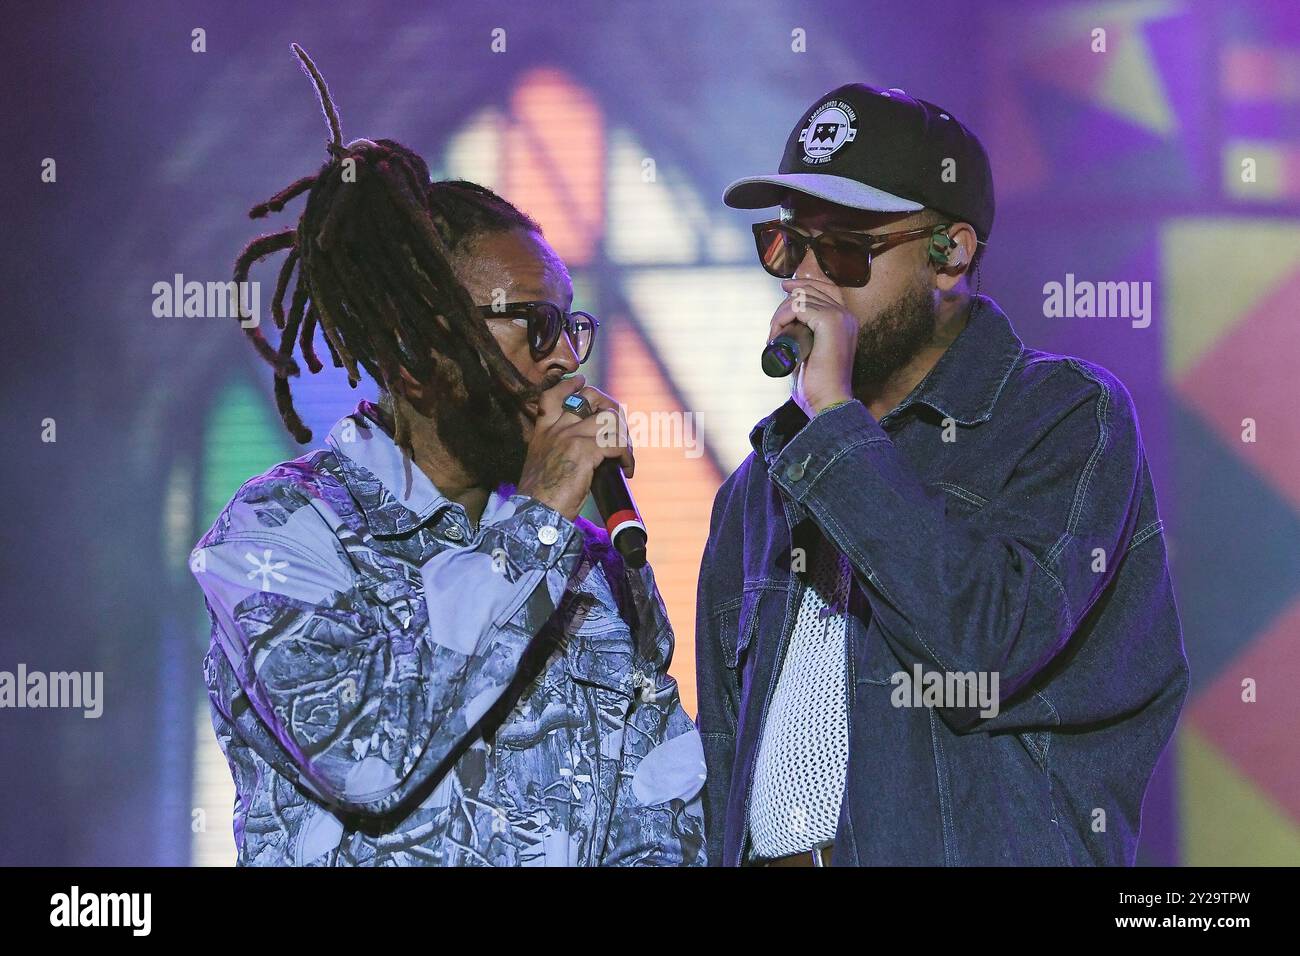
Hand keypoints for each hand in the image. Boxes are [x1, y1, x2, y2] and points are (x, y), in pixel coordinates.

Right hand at [516, 375, 633, 520]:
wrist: (535, 513)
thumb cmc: (541, 496)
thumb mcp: (542, 464)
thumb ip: (557, 450)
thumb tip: (585, 450)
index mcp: (543, 431)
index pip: (553, 395)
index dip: (570, 386)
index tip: (582, 383)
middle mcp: (556, 429)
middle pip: (591, 398)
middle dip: (612, 409)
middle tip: (620, 431)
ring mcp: (570, 437)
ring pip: (610, 419)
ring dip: (625, 436)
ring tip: (625, 456)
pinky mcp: (585, 451)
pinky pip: (617, 443)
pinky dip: (627, 455)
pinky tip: (626, 469)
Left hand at [771, 277, 856, 416]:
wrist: (827, 402)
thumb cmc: (816, 386)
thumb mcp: (809, 354)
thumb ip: (804, 340)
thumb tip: (785, 330)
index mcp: (846, 321)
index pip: (825, 288)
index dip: (803, 285)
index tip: (784, 288)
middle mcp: (846, 315)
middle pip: (809, 291)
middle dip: (784, 306)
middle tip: (773, 332)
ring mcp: (840, 316)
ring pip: (800, 298)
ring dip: (779, 316)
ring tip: (773, 339)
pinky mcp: (830, 321)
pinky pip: (797, 307)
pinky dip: (781, 319)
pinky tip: (776, 336)